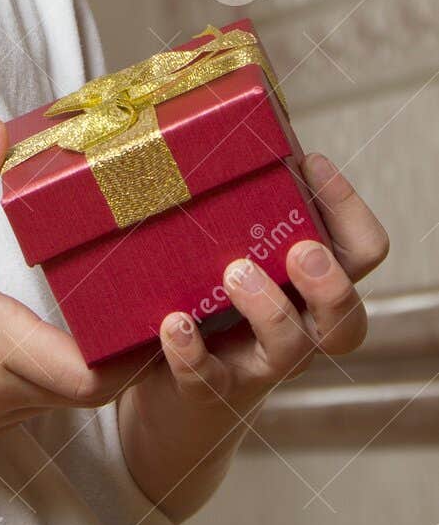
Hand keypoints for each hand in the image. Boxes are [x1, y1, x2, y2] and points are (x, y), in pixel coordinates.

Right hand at [0, 115, 149, 445]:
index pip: (95, 375)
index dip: (132, 353)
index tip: (148, 311)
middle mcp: (1, 391)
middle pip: (89, 393)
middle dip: (118, 356)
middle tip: (133, 306)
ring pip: (56, 403)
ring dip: (79, 369)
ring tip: (93, 320)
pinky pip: (23, 410)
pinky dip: (40, 381)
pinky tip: (28, 342)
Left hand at [127, 150, 390, 423]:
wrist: (165, 404)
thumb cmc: (200, 305)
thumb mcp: (220, 252)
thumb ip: (231, 207)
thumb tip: (210, 121)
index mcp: (306, 286)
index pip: (359, 253)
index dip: (348, 211)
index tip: (312, 162)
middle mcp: (298, 328)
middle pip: (347, 318)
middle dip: (330, 281)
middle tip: (299, 248)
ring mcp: (256, 364)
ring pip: (290, 350)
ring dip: (269, 309)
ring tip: (234, 272)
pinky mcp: (209, 391)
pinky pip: (210, 380)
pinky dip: (193, 353)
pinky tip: (174, 324)